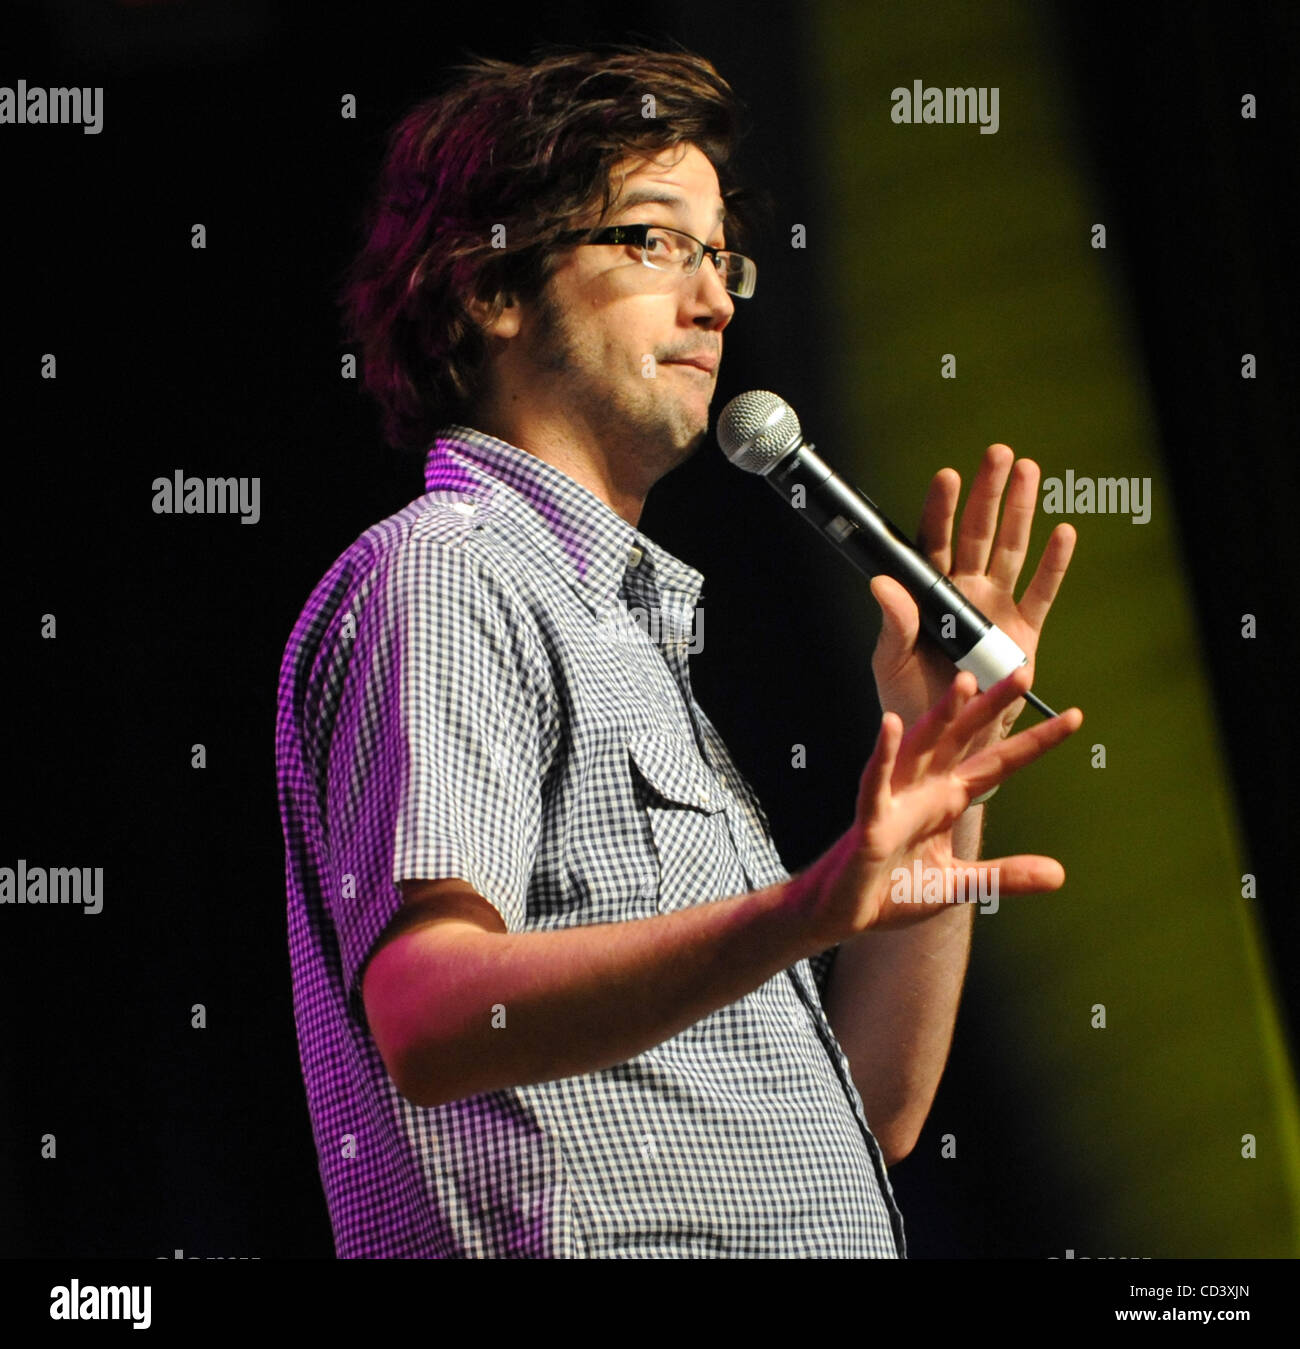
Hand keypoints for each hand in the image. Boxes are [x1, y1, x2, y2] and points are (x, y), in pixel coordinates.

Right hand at [792, 667, 1082, 944]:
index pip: (1000, 763)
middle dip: (992, 705)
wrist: (845, 912)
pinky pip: (875, 782)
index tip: (1074, 717)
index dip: (1036, 741)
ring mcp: (896, 800)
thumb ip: (1004, 876)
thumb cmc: (892, 889)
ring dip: (941, 715)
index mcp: (948, 800)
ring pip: (922, 747)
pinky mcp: (870, 821)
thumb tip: (1058, 874)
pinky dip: (883, 754)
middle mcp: (925, 789)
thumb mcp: (959, 885)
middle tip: (1024, 670)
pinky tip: (891, 725)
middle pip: (964, 738)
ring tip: (964, 682)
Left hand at [871, 445, 1075, 748]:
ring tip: (1030, 471)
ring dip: (1022, 512)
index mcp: (927, 595)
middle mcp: (964, 592)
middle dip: (988, 493)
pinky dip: (1054, 564)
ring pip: (1011, 551)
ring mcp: (996, 609)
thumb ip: (894, 623)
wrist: (944, 741)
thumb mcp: (892, 663)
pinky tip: (1063, 533)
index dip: (941, 509)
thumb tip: (881, 583)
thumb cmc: (910, 701)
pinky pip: (1041, 593)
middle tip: (998, 454)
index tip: (947, 476)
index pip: (934, 542)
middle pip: (978, 533)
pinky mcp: (1024, 633)